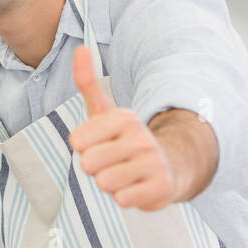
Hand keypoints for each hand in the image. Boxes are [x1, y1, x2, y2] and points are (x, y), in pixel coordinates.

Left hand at [66, 45, 176, 210]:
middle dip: (96, 168)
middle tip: (113, 163)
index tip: (100, 144)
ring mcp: (153, 162)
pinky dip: (126, 198)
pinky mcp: (161, 188)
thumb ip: (88, 82)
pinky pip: (123, 199)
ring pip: (104, 182)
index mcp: (124, 117)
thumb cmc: (126, 140)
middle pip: (88, 163)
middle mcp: (141, 137)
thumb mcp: (106, 111)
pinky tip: (137, 187)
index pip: (77, 140)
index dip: (84, 148)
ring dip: (110, 184)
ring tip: (125, 175)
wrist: (170, 167)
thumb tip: (79, 48)